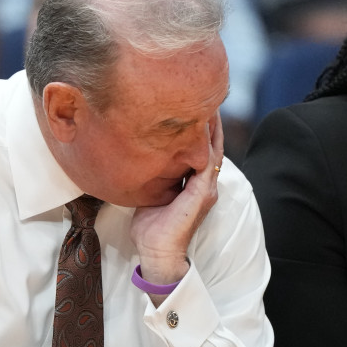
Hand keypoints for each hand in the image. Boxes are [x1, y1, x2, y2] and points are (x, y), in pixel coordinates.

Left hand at [130, 112, 224, 288]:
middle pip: (211, 142)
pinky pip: (207, 159)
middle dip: (209, 119)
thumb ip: (152, 177)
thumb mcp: (150, 194)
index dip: (199, 127)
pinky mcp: (201, 192)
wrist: (157, 253)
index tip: (189, 105)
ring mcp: (205, 187)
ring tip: (207, 102)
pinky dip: (206, 141)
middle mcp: (204, 182)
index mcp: (194, 182)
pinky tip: (202, 124)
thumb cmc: (151, 228)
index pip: (200, 148)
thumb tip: (134, 159)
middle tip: (203, 93)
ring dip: (211, 124)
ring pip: (213, 147)